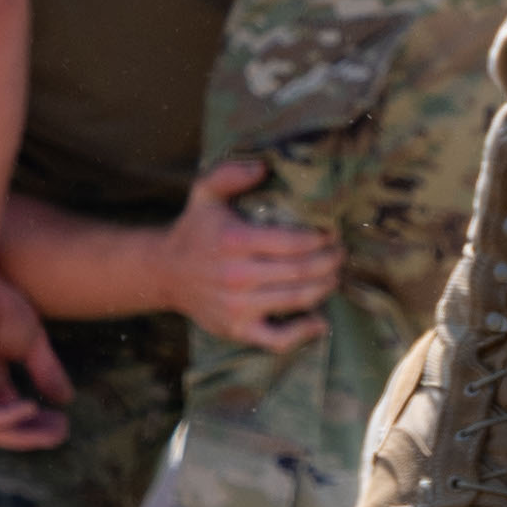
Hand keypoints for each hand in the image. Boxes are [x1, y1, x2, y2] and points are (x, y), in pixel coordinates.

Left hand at [0, 271, 71, 449]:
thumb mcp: (32, 343)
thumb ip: (45, 371)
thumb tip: (66, 399)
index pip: (10, 415)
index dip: (38, 424)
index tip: (65, 423)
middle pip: (1, 431)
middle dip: (33, 436)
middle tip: (63, 434)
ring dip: (24, 435)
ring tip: (54, 428)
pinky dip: (9, 419)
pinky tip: (32, 408)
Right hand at [160, 161, 339, 352]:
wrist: (165, 272)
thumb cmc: (194, 231)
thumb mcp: (205, 193)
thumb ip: (230, 174)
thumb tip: (263, 167)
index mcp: (235, 240)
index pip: (294, 242)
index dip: (322, 239)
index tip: (333, 233)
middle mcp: (237, 275)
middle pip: (302, 271)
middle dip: (330, 261)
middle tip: (341, 253)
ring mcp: (237, 306)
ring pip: (297, 299)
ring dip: (325, 287)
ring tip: (335, 274)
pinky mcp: (236, 329)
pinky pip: (277, 339)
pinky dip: (303, 333)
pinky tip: (320, 321)